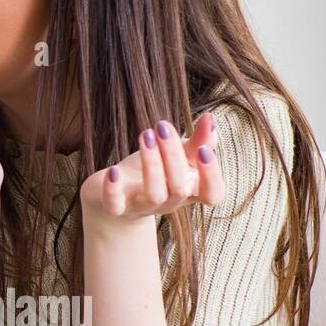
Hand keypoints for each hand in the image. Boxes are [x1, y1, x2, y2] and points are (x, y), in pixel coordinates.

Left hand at [79, 115, 224, 223]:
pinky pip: (115, 204)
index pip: (212, 194)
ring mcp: (142, 206)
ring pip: (154, 194)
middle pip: (179, 187)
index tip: (204, 150)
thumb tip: (210, 117)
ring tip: (145, 135)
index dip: (212, 176)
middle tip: (162, 126)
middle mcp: (169, 202)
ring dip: (151, 164)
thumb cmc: (154, 173)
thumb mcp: (178, 157)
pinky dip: (114, 188)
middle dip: (173, 155)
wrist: (116, 197)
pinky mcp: (116, 208)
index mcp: (189, 191)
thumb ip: (198, 141)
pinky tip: (113, 169)